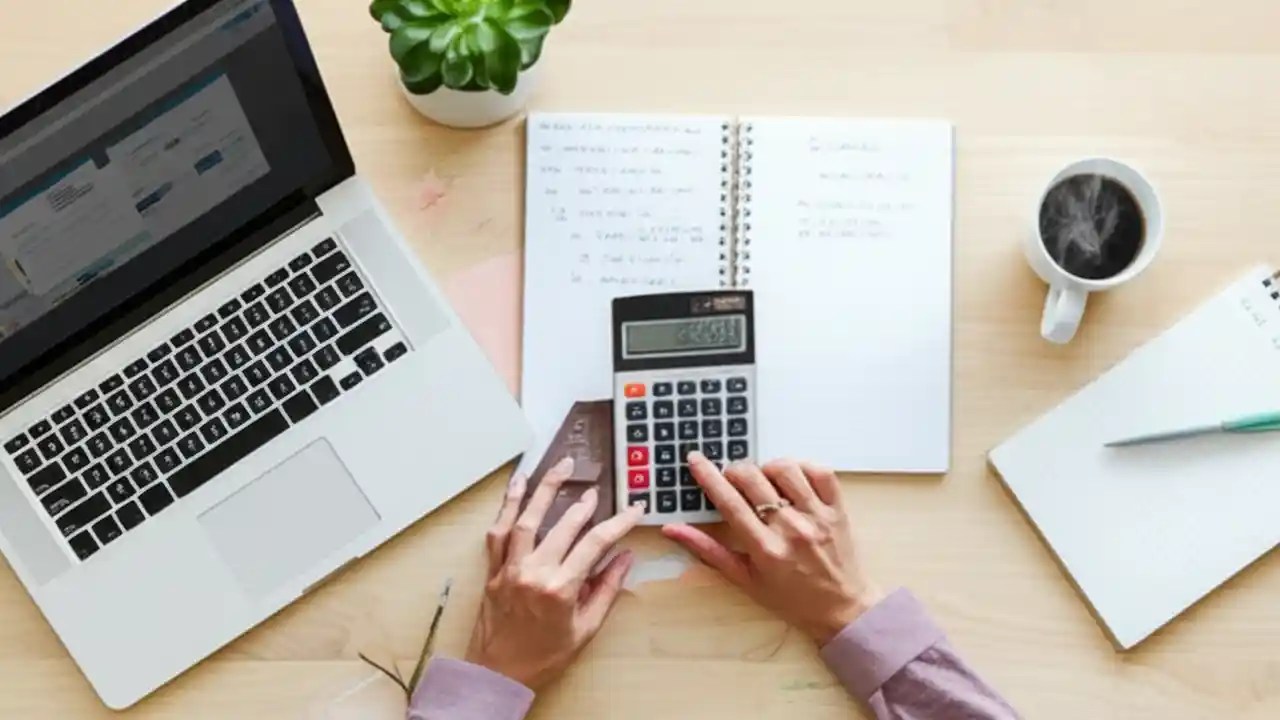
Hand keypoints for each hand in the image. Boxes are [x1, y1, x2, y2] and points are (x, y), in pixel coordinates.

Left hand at [465, 458, 644, 688]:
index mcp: (561, 589)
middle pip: (563, 526)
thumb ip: (606, 589)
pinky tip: (517, 485)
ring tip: (560, 468)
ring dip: (544, 489)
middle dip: (583, 504)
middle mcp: (534, 572)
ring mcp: (510, 568)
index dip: (619, 523)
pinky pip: (498, 532)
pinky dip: (507, 506)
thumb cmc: (545, 656)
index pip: (596, 544)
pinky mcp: (494, 570)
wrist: (498, 674)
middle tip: (596, 490)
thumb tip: (626, 558)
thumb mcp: (585, 629)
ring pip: (527, 519)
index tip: (634, 510)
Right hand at [662, 454, 884, 644]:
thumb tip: (673, 529)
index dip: (708, 476)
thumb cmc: (791, 599)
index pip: (729, 502)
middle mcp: (791, 529)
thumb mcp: (744, 580)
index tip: (695, 458)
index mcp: (766, 549)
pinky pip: (820, 472)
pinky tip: (792, 479)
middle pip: (753, 478)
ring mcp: (817, 517)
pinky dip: (802, 467)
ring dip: (767, 467)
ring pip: (786, 469)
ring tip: (764, 481)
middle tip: (732, 480)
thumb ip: (709, 551)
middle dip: (735, 470)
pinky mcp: (837, 509)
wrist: (843, 610)